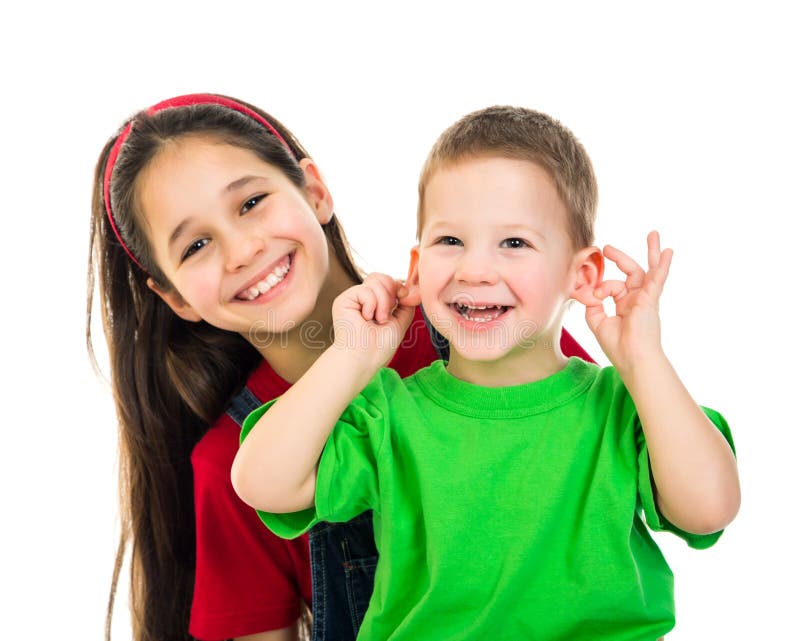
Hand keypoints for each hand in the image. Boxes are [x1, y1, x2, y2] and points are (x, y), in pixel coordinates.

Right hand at [331, 273, 418, 370]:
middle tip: (386, 315)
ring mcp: (353, 299)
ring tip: (378, 320)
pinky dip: (371, 304)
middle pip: (381, 277)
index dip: (397, 286)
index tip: (404, 297)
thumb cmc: (380, 346)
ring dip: (383, 302)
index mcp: (374, 303)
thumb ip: (406, 303)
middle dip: (391, 293)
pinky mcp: (343, 300)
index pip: (386, 281)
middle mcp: (362, 299)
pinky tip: (366, 319)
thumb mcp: (400, 321)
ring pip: (375, 281)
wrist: (365, 358)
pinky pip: (365, 290)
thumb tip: (408, 287)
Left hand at [584, 231, 672, 373]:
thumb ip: (593, 304)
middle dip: (620, 258)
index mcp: (625, 305)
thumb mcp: (598, 322)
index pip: (613, 286)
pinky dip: (662, 265)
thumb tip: (589, 290)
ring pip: (648, 271)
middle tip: (606, 247)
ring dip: (651, 252)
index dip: (600, 288)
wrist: (632, 359)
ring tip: (653, 234)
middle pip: (631, 273)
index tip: (592, 295)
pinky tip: (668, 252)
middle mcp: (637, 300)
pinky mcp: (650, 300)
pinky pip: (657, 279)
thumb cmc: (618, 346)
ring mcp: (645, 299)